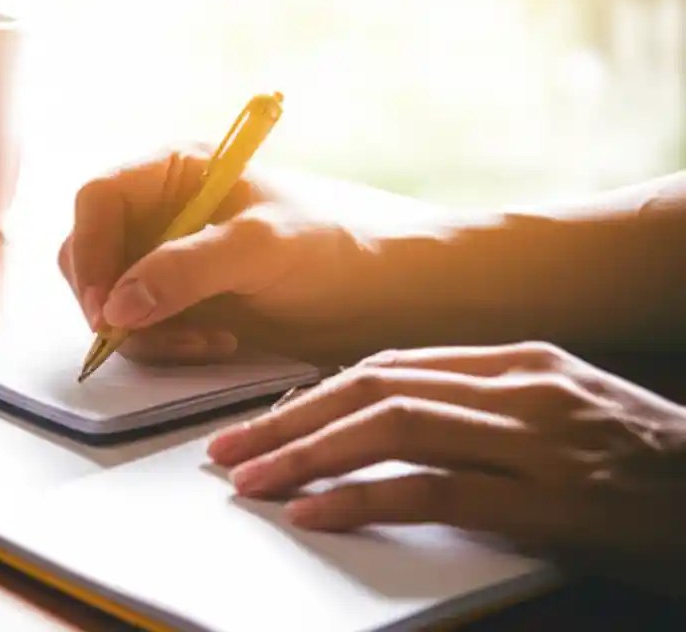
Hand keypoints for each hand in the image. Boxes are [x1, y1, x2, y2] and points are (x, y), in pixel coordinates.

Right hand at [58, 146, 382, 362]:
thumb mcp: (261, 249)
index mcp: (174, 170)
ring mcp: (166, 257)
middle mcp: (160, 209)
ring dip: (141, 329)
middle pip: (89, 252)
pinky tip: (214, 345)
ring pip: (109, 296)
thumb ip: (185, 269)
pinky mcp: (179, 300)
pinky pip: (139, 325)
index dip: (92, 250)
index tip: (106, 307)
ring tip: (203, 343)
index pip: (98, 200)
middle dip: (110, 298)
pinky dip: (162, 343)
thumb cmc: (335, 247)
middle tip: (138, 336)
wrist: (385, 293)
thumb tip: (116, 306)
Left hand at [207, 342, 685, 564]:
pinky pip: (431, 489)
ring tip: (250, 480)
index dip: (318, 394)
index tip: (269, 421)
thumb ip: (486, 409)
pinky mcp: (548, 500)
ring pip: (390, 427)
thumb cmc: (647, 465)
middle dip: (291, 419)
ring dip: (306, 454)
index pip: (392, 365)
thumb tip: (391, 420)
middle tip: (229, 450)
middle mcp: (520, 387)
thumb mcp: (565, 415)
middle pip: (375, 387)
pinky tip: (314, 511)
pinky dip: (362, 498)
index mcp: (519, 362)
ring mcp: (536, 439)